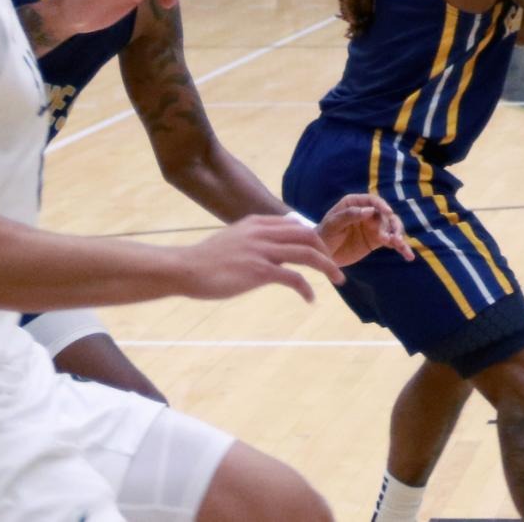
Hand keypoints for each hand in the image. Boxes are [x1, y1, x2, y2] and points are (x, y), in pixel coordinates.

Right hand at [177, 215, 344, 302]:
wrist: (185, 268)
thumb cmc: (206, 259)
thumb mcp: (234, 238)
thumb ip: (253, 238)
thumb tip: (269, 246)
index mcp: (258, 222)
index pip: (296, 225)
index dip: (313, 239)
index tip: (321, 253)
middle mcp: (263, 232)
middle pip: (308, 236)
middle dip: (326, 251)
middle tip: (334, 268)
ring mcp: (263, 250)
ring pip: (308, 253)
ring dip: (327, 267)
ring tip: (338, 280)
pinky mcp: (260, 270)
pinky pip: (294, 278)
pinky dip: (306, 288)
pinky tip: (309, 299)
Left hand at [314, 194, 413, 267]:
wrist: (322, 256)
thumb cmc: (323, 236)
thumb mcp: (333, 225)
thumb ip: (349, 215)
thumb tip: (370, 210)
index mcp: (355, 203)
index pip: (373, 201)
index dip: (382, 205)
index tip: (388, 212)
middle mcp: (368, 212)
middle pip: (386, 215)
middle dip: (392, 225)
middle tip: (393, 237)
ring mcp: (374, 226)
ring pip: (392, 227)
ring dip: (398, 235)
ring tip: (400, 245)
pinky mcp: (378, 240)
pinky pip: (392, 242)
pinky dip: (401, 248)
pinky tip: (409, 256)